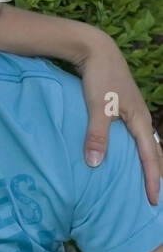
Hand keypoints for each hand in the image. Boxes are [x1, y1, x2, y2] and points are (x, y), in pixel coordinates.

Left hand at [77, 34, 161, 205]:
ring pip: (146, 144)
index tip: (151, 200)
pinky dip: (136, 151)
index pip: (151, 158)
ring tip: (144, 181)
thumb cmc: (99, 78)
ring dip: (147, 163)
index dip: (152, 180)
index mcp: (140, 121)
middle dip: (155, 175)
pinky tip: (125, 157)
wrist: (97, 52)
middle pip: (154, 153)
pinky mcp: (123, 109)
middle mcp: (142, 119)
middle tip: (152, 197)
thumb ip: (96, 135)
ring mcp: (133, 114)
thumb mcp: (97, 107)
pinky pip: (135, 137)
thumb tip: (96, 164)